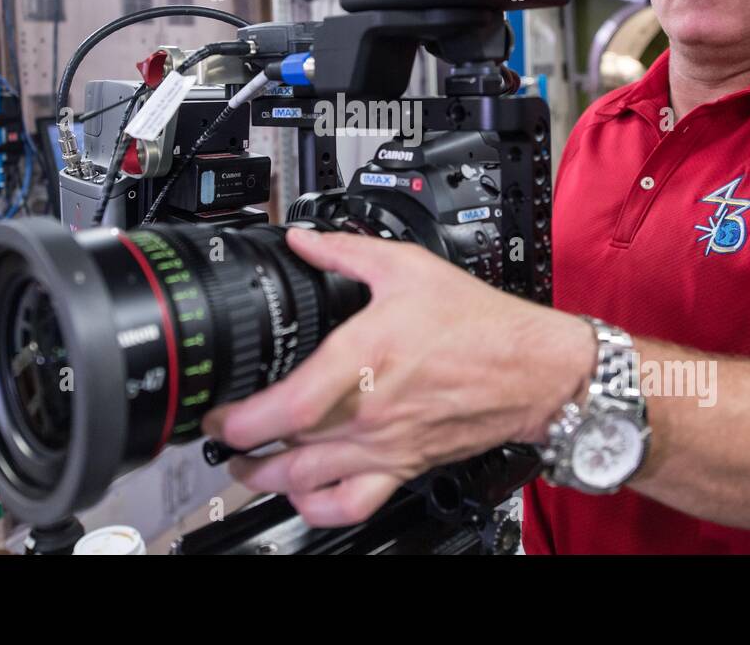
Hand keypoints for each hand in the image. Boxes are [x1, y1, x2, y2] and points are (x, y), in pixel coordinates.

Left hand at [201, 227, 595, 526]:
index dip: (241, 419)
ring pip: (310, 484)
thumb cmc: (478, 323)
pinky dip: (318, 509)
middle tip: (222, 434)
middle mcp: (370, 412)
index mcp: (364, 358)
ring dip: (267, 482)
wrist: (531, 367)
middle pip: (287, 453)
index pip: (288, 408)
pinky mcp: (404, 465)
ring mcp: (386, 445)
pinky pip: (353, 504)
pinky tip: (302, 496)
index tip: (218, 412)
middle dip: (241, 451)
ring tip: (245, 466)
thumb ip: (345, 251)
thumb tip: (302, 240)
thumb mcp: (406, 267)